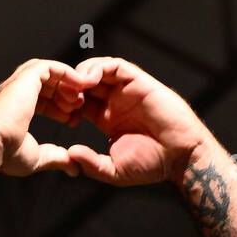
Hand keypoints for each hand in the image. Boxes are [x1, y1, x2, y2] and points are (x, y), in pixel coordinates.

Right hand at [0, 58, 101, 177]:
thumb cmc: (6, 154)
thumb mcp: (37, 157)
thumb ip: (56, 158)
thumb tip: (75, 168)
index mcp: (12, 109)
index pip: (40, 100)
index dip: (58, 109)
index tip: (71, 121)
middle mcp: (14, 92)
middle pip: (45, 84)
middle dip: (64, 95)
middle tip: (79, 108)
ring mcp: (19, 83)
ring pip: (48, 72)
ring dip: (66, 84)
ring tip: (80, 99)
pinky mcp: (27, 76)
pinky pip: (52, 67)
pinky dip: (68, 73)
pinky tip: (80, 86)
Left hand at [65, 56, 208, 185]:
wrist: (179, 157)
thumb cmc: (151, 165)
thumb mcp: (114, 170)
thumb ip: (92, 164)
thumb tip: (70, 154)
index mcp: (106, 119)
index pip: (79, 102)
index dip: (65, 104)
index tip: (57, 113)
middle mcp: (115, 101)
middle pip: (85, 83)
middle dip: (70, 86)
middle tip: (60, 95)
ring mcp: (126, 90)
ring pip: (97, 70)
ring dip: (82, 74)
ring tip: (74, 87)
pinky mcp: (138, 81)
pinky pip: (115, 66)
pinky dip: (99, 67)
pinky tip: (89, 81)